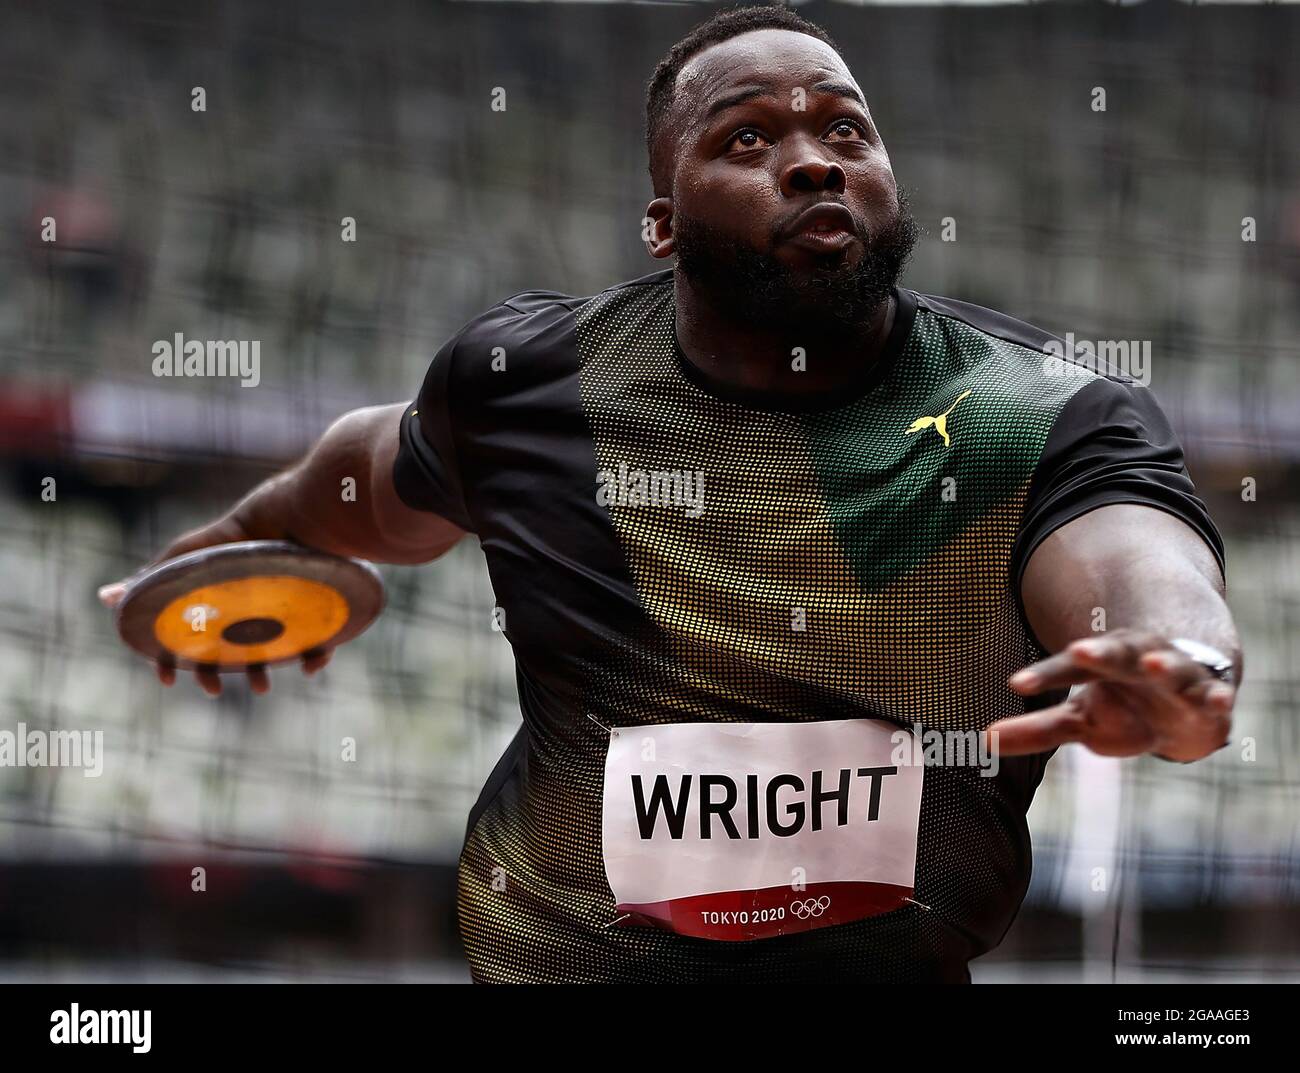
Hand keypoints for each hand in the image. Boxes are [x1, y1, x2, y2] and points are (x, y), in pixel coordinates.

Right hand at [97, 514, 332, 696]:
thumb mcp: (190, 557)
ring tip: (262, 687)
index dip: (174, 660)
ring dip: (262, 672)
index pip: (190, 637)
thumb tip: (104, 598)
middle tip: (213, 689)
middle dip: (217, 674)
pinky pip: (321, 640)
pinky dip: (316, 655)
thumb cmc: (238, 532)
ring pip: (272, 651)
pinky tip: (312, 663)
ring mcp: (285, 608)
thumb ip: (152, 578)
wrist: (294, 514)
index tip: (167, 681)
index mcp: (216, 599)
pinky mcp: (321, 607)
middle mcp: (249, 606)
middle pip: (229, 651)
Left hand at [987, 629, 1235, 761]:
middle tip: (1079, 648)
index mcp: (1102, 664)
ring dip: (1163, 665)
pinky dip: (1219, 698)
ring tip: (1154, 664)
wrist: (1187, 697)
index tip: (1015, 683)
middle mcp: (1137, 660)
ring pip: (1170, 666)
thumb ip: (1036, 729)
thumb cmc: (1126, 706)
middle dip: (1100, 651)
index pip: (1068, 667)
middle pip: (1117, 653)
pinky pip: (1216, 695)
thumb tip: (984, 740)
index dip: (1044, 675)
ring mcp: (1176, 675)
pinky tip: (1222, 701)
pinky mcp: (1210, 696)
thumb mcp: (1081, 719)